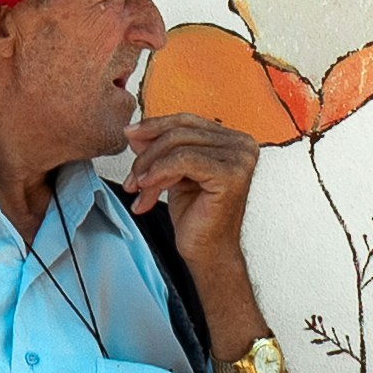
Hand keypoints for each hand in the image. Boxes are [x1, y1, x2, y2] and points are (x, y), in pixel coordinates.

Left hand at [122, 113, 262, 257]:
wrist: (208, 252)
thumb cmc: (196, 217)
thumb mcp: (173, 174)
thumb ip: (160, 150)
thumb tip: (135, 132)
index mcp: (233, 140)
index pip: (187, 120)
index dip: (155, 126)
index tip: (129, 135)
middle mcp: (242, 145)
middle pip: (181, 131)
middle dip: (148, 153)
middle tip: (131, 175)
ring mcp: (240, 159)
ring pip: (178, 145)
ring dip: (150, 167)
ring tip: (138, 189)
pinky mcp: (231, 175)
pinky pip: (183, 160)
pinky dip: (159, 172)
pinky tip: (147, 189)